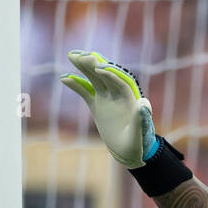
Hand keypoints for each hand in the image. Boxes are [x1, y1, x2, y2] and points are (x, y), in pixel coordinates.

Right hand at [60, 50, 158, 168]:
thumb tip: (143, 103)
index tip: (98, 68)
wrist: (129, 152)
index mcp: (130, 100)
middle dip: (95, 65)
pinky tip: (63, 77)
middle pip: (106, 76)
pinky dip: (76, 84)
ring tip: (71, 55)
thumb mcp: (140, 135)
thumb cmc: (138, 145)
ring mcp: (107, 98)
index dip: (110, 75)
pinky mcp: (97, 105)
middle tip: (82, 55)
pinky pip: (85, 91)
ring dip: (84, 67)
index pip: (120, 82)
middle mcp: (118, 95)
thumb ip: (141, 120)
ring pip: (94, 79)